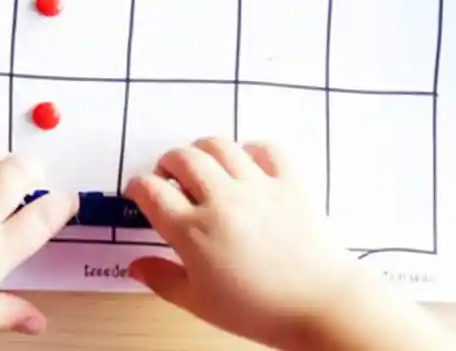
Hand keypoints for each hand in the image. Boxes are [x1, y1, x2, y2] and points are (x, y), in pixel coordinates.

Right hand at [124, 138, 356, 348]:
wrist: (319, 305)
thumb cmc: (259, 310)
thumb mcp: (199, 303)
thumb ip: (163, 280)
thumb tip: (136, 265)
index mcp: (193, 231)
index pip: (151, 190)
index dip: (138, 187)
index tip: (139, 192)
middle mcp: (222, 200)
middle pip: (181, 158)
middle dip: (167, 163)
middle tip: (169, 178)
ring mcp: (257, 186)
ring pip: (218, 145)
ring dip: (202, 150)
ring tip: (203, 167)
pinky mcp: (289, 181)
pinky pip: (266, 147)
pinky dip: (251, 150)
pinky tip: (247, 166)